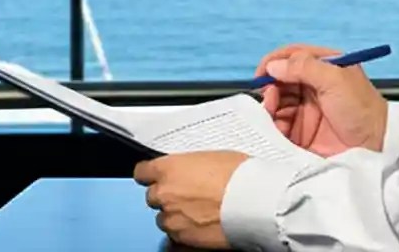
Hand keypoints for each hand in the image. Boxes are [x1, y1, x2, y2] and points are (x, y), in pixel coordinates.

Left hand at [133, 151, 248, 249]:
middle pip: (153, 197)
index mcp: (168, 168)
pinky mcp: (183, 241)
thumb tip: (190, 173)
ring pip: (164, 219)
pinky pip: (174, 239)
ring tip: (199, 213)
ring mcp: (172, 219)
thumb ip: (191, 167)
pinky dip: (184, 234)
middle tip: (189, 196)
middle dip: (168, 197)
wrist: (255, 202)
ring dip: (176, 217)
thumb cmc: (240, 176)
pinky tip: (200, 228)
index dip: (151, 175)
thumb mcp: (212, 158)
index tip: (158, 177)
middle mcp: (164, 194)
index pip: (142, 172)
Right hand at [255, 43, 387, 156]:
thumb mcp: (335, 80)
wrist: (375, 146)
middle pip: (281, 80)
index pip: (293, 57)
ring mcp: (307, 109)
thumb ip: (304, 67)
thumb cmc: (361, 109)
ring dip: (270, 104)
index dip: (275, 62)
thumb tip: (274, 65)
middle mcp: (313, 86)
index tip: (262, 72)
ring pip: (277, 102)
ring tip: (271, 109)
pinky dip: (272, 123)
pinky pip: (279, 124)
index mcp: (324, 67)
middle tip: (268, 94)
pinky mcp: (302, 132)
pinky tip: (275, 125)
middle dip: (271, 85)